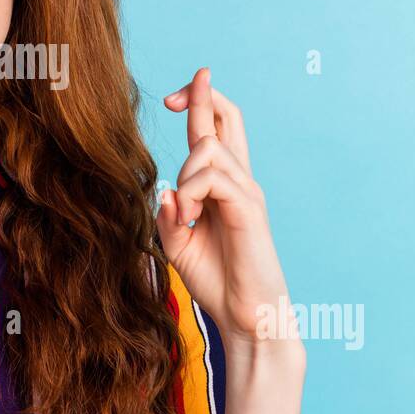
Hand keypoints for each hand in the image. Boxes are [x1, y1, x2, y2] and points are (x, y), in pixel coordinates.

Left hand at [156, 67, 294, 347]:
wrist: (245, 316)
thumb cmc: (216, 281)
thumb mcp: (178, 244)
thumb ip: (168, 215)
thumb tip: (165, 190)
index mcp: (223, 186)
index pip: (215, 131)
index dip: (198, 104)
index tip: (171, 97)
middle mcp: (239, 181)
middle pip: (227, 118)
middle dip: (200, 98)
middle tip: (170, 98)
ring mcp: (247, 192)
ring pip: (208, 149)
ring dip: (184, 177)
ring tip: (184, 216)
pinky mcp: (249, 209)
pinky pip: (214, 179)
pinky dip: (191, 193)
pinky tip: (188, 219)